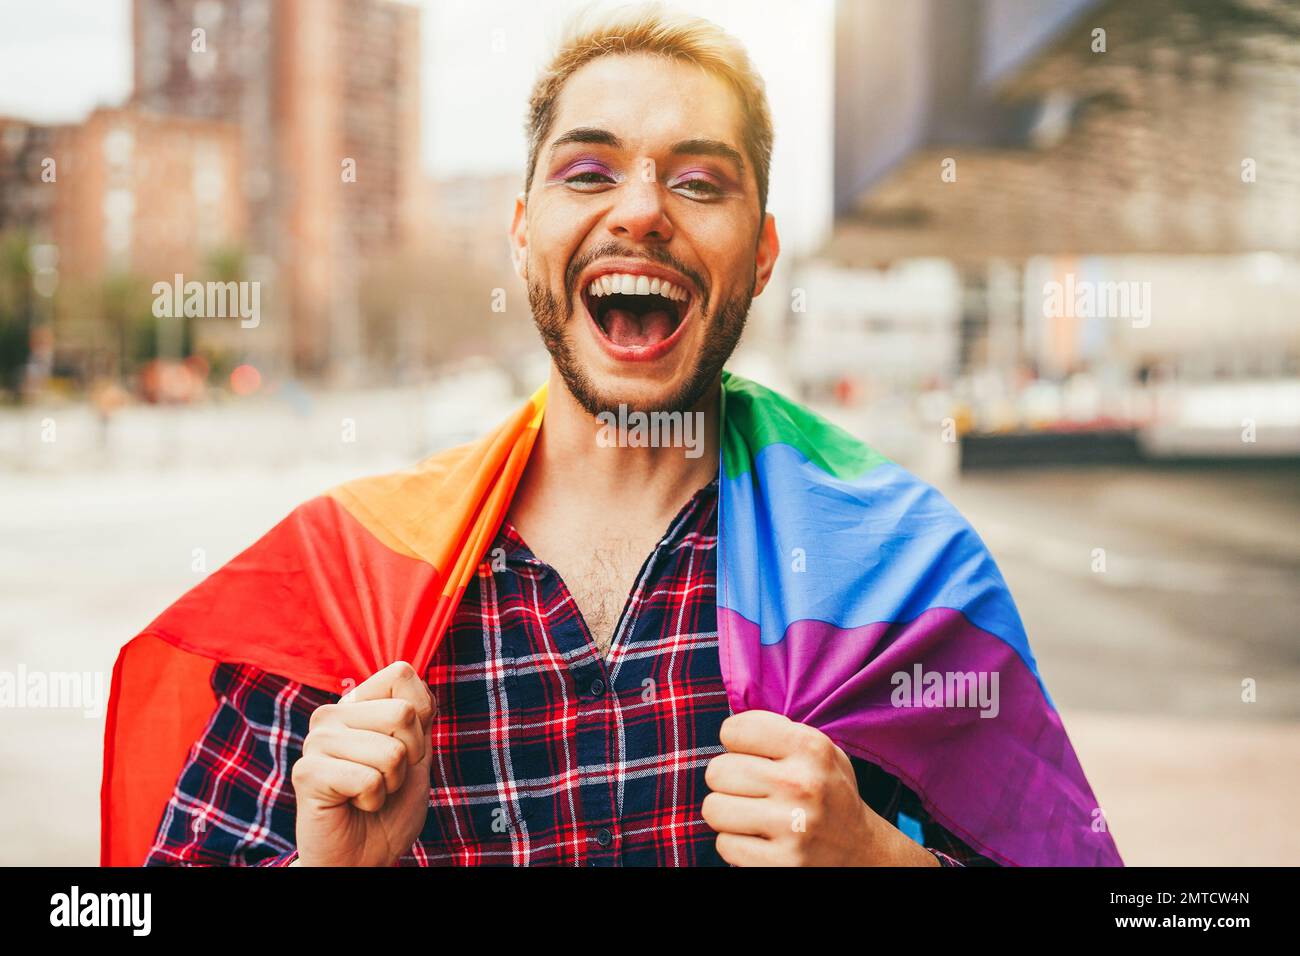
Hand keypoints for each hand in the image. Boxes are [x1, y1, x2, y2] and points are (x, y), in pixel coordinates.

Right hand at [291, 661, 434, 866]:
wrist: (365, 857)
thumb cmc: (391, 807)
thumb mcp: (418, 754)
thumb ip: (419, 714)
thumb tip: (416, 677)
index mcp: (357, 704)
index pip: (402, 674)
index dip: (420, 717)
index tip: (405, 749)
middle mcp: (332, 715)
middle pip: (403, 712)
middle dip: (409, 756)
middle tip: (386, 778)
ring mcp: (316, 741)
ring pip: (390, 751)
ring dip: (391, 783)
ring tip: (369, 793)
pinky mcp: (307, 772)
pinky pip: (368, 779)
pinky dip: (373, 800)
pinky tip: (354, 805)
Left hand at [702, 710, 938, 866]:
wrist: (862, 851)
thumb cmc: (828, 791)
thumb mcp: (819, 749)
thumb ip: (778, 731)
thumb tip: (728, 730)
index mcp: (810, 748)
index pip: (734, 730)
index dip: (735, 742)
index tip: (747, 753)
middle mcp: (801, 784)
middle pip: (718, 771)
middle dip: (727, 779)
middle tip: (748, 787)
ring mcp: (792, 827)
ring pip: (713, 809)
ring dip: (727, 812)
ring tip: (750, 813)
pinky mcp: (781, 863)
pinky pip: (724, 845)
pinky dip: (735, 843)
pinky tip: (757, 837)